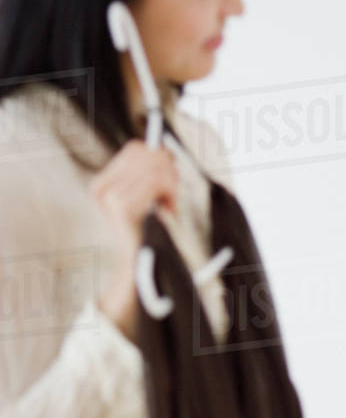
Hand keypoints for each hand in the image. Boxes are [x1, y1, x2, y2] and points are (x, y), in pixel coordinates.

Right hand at [89, 140, 178, 342]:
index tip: (169, 180)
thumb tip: (164, 151)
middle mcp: (101, 188)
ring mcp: (110, 197)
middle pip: (146, 154)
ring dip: (171, 185)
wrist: (137, 268)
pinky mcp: (121, 207)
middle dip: (168, 170)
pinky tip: (169, 211)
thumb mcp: (146, 201)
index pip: (136, 149)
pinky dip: (170, 193)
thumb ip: (151, 176)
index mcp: (102, 184)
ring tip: (170, 207)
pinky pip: (156, 182)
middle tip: (173, 195)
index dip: (158, 158)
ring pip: (154, 167)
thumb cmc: (146, 235)